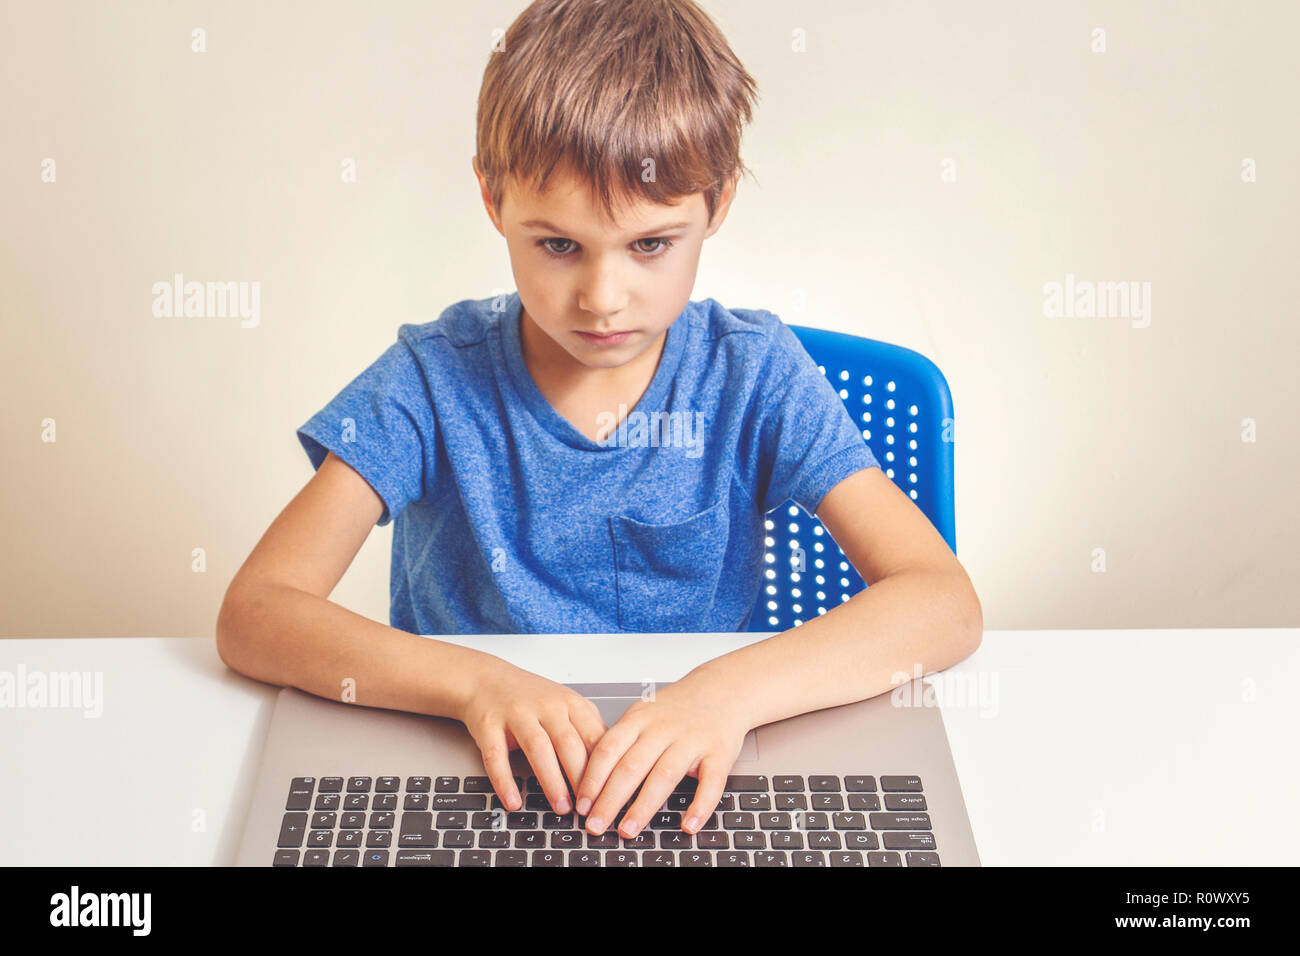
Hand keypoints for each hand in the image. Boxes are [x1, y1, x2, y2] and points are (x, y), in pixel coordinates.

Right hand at [458, 659, 606, 814]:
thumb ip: (587, 731)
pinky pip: (496, 755)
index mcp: (571, 703)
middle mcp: (546, 706)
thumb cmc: (530, 698)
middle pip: (569, 744)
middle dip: (581, 779)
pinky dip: (505, 781)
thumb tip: (613, 768)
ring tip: (561, 807)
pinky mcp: (489, 724)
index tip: (609, 795)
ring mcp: (517, 713)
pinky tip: (513, 801)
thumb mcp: (565, 706)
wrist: (485, 678)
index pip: (594, 738)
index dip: (604, 769)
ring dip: (551, 781)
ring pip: (538, 748)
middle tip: (588, 808)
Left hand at [573, 673, 751, 838]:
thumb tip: (591, 778)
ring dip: (643, 807)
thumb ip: (621, 740)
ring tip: (627, 830)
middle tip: (595, 825)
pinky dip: (700, 806)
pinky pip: (711, 783)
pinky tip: (688, 825)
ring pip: (664, 776)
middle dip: (609, 800)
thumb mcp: (643, 712)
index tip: (581, 805)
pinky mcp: (719, 753)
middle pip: (631, 766)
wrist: (723, 687)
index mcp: (640, 718)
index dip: (592, 779)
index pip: (608, 749)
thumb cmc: (679, 707)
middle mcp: (664, 728)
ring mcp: (692, 740)